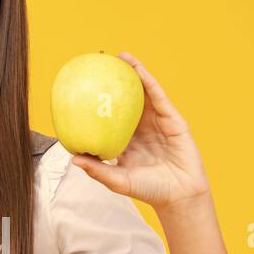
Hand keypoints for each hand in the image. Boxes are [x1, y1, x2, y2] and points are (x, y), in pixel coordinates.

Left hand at [69, 51, 211, 209]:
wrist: (179, 197)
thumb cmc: (150, 190)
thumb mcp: (119, 180)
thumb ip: (98, 170)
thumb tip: (73, 158)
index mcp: (127, 140)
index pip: (111, 116)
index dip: (101, 102)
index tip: (85, 88)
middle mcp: (141, 128)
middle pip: (127, 99)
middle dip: (116, 81)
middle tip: (100, 62)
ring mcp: (158, 122)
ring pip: (144, 93)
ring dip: (134, 72)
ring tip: (120, 56)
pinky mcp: (173, 119)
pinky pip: (158, 97)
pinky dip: (148, 81)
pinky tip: (138, 69)